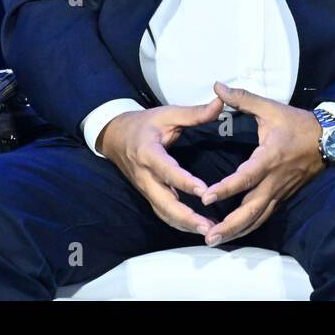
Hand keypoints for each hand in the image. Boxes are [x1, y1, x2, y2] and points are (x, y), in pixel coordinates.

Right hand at [97, 97, 223, 236]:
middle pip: (164, 202)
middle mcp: (145, 175)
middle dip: (186, 217)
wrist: (115, 136)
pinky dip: (179, 223)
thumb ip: (194, 113)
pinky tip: (198, 227)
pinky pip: (163, 213)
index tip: (204, 191)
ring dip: (185, 224)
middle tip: (209, 226)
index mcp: (148, 153)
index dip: (184, 182)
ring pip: (163, 212)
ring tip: (210, 230)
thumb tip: (220, 104)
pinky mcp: (148, 195)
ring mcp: (145, 188)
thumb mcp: (167, 114)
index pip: (167, 171)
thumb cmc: (143, 124)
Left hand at [199, 81, 324, 246]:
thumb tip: (217, 86)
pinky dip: (250, 226)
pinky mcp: (283, 195)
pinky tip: (235, 233)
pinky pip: (266, 215)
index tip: (207, 197)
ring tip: (216, 240)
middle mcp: (274, 179)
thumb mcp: (270, 107)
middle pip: (251, 209)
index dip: (226, 189)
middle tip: (209, 236)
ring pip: (258, 217)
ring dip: (237, 231)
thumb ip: (242, 98)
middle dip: (230, 225)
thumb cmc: (297, 123)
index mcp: (269, 157)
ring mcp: (280, 190)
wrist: (329, 138)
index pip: (245, 178)